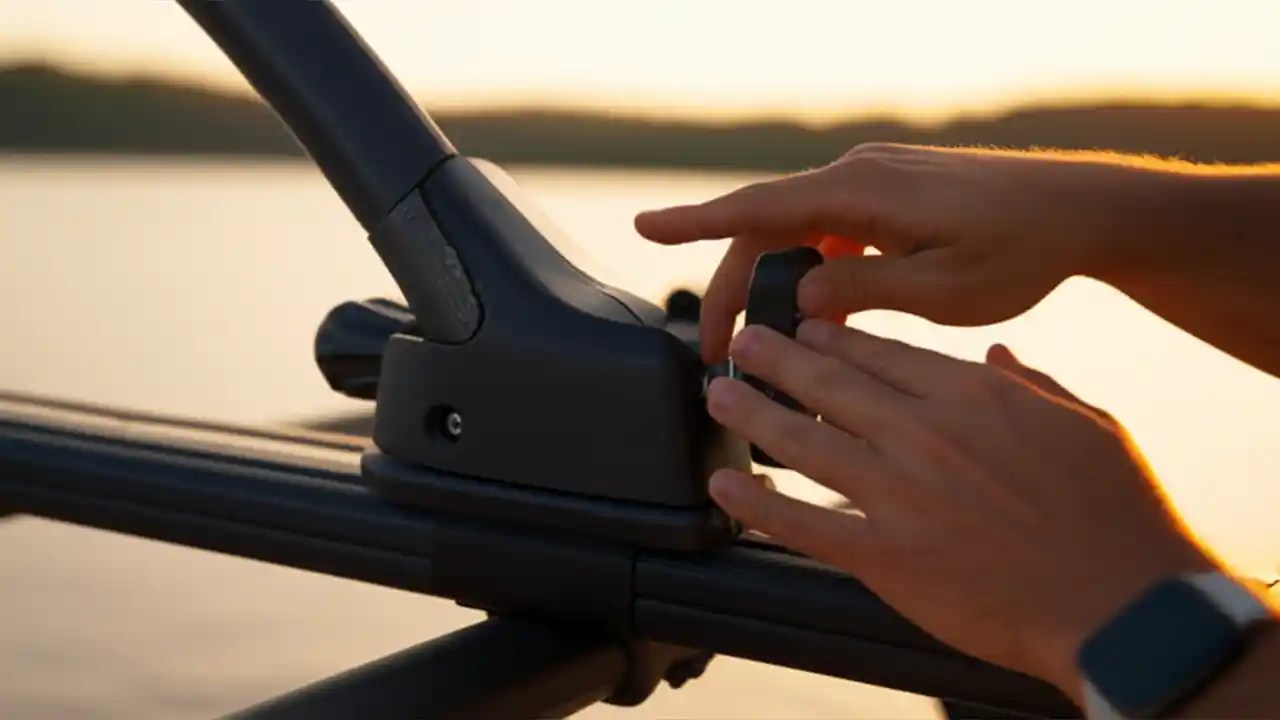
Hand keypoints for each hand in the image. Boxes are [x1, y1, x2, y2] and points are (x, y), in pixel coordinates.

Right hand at [635, 143, 1146, 363]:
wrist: (1081, 211)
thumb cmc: (1019, 252)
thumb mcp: (941, 290)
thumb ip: (861, 292)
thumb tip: (797, 301)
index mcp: (864, 194)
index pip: (759, 209)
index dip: (695, 222)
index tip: (644, 226)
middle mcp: (859, 177)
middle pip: (767, 230)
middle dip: (734, 290)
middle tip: (716, 354)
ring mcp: (874, 182)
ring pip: (795, 232)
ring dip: (771, 285)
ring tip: (762, 346)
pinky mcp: (890, 195)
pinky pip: (827, 230)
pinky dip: (809, 270)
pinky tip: (817, 315)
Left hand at [705, 320, 1217, 697]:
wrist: (1121, 603)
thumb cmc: (1113, 513)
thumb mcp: (1084, 421)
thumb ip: (1029, 382)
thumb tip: (998, 355)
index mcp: (971, 394)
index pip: (881, 352)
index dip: (832, 337)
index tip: (804, 326)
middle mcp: (922, 432)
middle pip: (829, 381)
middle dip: (777, 355)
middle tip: (743, 341)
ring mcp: (896, 492)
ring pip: (802, 438)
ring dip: (752, 411)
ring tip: (719, 392)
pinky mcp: (882, 554)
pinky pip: (801, 521)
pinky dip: (755, 503)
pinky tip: (725, 486)